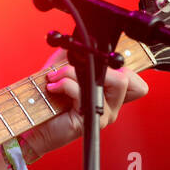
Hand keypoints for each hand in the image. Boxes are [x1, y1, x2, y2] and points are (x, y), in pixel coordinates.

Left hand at [18, 50, 149, 162]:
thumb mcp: (61, 70)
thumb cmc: (48, 101)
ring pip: (108, 83)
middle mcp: (111, 107)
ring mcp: (102, 115)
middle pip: (126, 79)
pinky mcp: (88, 120)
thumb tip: (75, 41)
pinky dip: (65, 83)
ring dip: (75, 73)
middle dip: (96, 66)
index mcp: (110, 95)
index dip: (121, 67)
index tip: (92, 64)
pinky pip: (83, 92)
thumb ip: (72, 55)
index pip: (135, 82)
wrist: (34, 129)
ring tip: (56, 77)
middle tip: (69, 69)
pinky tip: (52, 87)